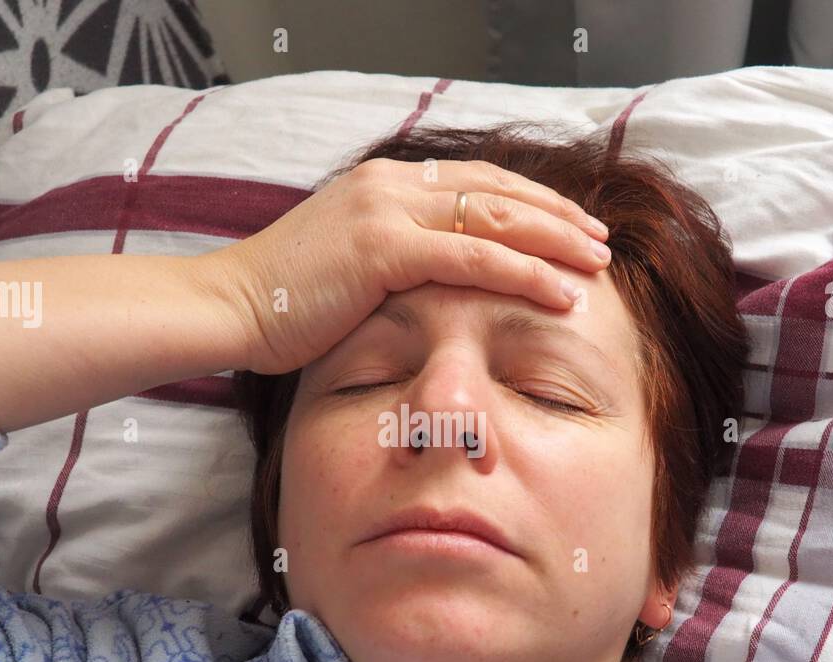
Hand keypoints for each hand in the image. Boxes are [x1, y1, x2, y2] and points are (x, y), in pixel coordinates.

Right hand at [211, 157, 612, 375]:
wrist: (231, 307)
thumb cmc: (285, 301)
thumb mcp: (349, 265)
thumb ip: (397, 257)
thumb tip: (441, 279)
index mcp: (386, 183)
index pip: (478, 183)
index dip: (532, 203)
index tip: (571, 226)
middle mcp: (393, 184)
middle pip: (498, 193)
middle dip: (557, 216)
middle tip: (601, 242)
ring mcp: (388, 211)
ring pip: (496, 219)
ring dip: (555, 241)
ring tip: (597, 264)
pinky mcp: (384, 248)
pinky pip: (474, 258)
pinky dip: (524, 273)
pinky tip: (561, 291)